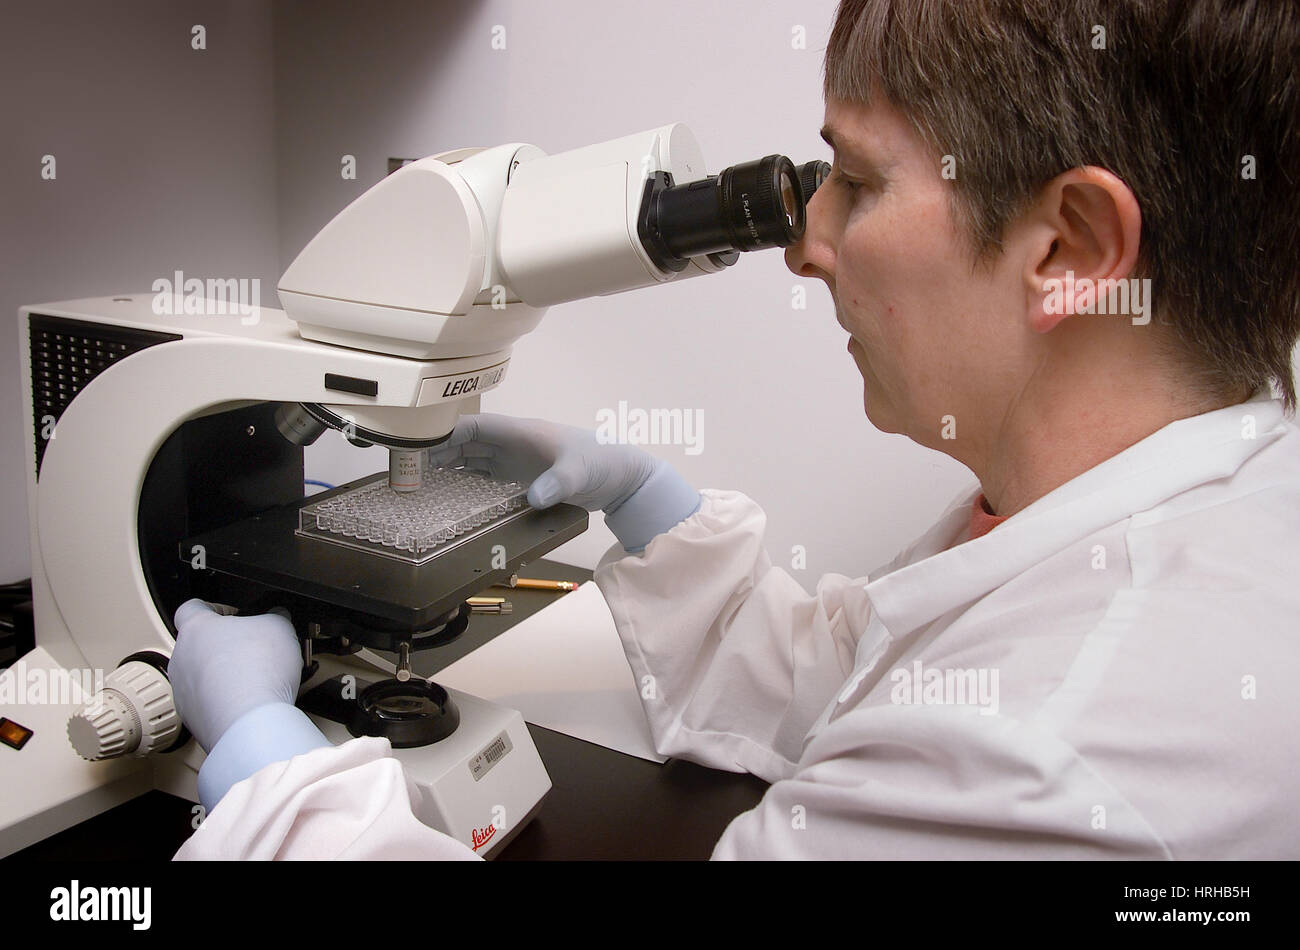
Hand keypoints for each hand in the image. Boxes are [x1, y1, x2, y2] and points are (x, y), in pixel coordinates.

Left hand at [170, 600, 304, 752]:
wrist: (251, 722)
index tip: (235, 615)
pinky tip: (250, 701)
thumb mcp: (280, 626)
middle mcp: (182, 658)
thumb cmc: (257, 673)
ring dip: (224, 674)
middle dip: (225, 645)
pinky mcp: (192, 717)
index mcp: (196, 628)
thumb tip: (279, 616)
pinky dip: (225, 699)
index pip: (192, 607)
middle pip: (198, 643)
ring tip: (255, 678)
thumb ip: (276, 614)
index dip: (215, 608)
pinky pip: (207, 701)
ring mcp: (183, 690)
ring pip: (201, 674)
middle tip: (252, 649)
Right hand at [429, 413, 700, 550]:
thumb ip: (557, 483)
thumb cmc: (602, 463)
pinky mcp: (519, 478)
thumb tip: (534, 497)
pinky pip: (482, 477)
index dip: (444, 433)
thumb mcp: (580, 473)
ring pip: (469, 459)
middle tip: (404, 471)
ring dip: (444, 467)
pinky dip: (462, 483)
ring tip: (414, 483)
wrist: (622, 477)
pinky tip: (445, 496)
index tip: (416, 445)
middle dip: (434, 452)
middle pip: (463, 443)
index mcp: (520, 432)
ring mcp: (513, 461)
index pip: (473, 427)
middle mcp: (511, 444)